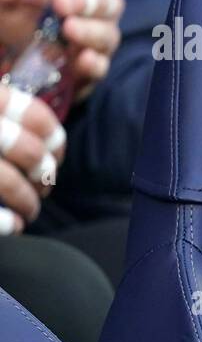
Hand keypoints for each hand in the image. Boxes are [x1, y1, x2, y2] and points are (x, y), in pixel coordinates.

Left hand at [0, 0, 123, 103]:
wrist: (15, 47)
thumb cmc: (18, 8)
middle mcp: (98, 7)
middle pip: (106, 0)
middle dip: (86, 1)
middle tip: (61, 4)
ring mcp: (99, 38)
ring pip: (108, 34)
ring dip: (90, 31)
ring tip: (68, 29)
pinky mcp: (93, 67)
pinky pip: (102, 66)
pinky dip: (95, 63)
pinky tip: (82, 59)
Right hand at [0, 83, 62, 235]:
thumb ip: (8, 116)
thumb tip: (47, 145)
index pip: (32, 113)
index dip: (52, 138)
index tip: (55, 155)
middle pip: (27, 151)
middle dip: (43, 174)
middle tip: (43, 186)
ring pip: (8, 182)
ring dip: (27, 202)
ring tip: (29, 211)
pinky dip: (6, 224)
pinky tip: (14, 227)